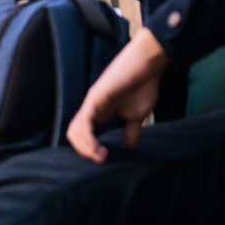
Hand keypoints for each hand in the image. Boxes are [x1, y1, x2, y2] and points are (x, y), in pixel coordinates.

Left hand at [66, 28, 167, 162]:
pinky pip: (85, 120)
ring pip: (75, 130)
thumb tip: (130, 150)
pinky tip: (98, 149)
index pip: (83, 136)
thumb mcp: (137, 116)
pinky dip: (88, 138)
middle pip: (74, 134)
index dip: (89, 151)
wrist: (149, 62)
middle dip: (84, 152)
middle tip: (101, 162)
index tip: (104, 162)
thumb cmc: (143, 84)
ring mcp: (92, 102)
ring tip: (100, 158)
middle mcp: (91, 108)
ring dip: (84, 149)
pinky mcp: (96, 97)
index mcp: (99, 113)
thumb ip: (130, 133)